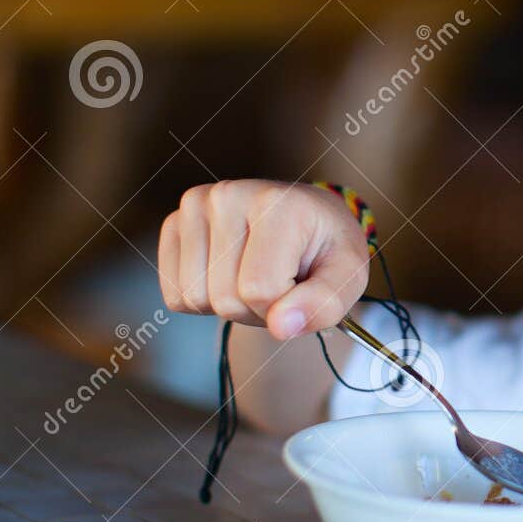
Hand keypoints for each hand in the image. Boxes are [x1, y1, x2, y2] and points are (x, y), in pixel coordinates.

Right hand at [158, 180, 369, 339]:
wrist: (307, 221)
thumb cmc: (326, 248)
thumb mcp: (348, 276)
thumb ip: (324, 303)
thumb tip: (281, 326)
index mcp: (276, 202)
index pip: (259, 290)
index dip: (283, 307)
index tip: (301, 283)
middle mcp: (228, 195)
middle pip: (225, 299)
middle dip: (255, 308)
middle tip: (279, 281)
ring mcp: (196, 206)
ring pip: (195, 298)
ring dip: (228, 305)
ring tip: (255, 274)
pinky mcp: (174, 223)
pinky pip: (174, 293)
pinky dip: (202, 299)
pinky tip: (228, 273)